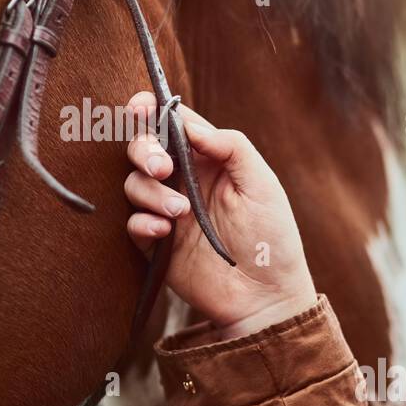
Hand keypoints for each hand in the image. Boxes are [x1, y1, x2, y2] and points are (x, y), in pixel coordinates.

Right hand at [123, 91, 316, 339]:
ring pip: (134, 184)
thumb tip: (189, 125)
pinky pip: (132, 223)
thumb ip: (230, 146)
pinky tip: (164, 232)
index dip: (151, 110)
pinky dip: (142, 222)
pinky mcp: (157, 244)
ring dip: (150, 192)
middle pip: (143, 149)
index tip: (139, 107)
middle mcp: (185, 181)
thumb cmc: (272, 238)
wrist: (266, 298)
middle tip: (162, 168)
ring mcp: (168, 212)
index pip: (173, 125)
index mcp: (210, 160)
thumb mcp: (262, 184)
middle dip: (144, 151)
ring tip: (179, 213)